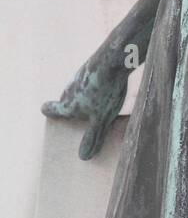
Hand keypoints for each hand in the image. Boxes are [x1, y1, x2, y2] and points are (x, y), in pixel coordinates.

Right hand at [42, 45, 130, 159]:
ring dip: (79, 95)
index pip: (53, 109)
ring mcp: (79, 76)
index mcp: (68, 104)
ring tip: (89, 102)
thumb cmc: (104, 93)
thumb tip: (83, 157)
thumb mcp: (101, 120)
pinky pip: (88, 79)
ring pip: (76, 88)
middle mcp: (69, 89)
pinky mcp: (91, 67)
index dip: (50, 110)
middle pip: (64, 99)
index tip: (45, 109)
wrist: (112, 60)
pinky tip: (104, 85)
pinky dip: (92, 84)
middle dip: (66, 105)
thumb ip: (93, 137)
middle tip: (69, 111)